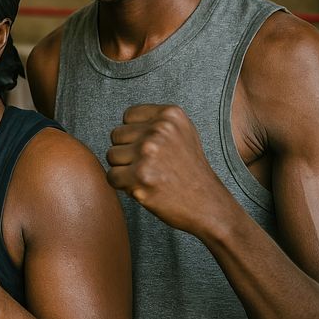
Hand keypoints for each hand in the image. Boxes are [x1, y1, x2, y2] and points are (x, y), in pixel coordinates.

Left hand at [106, 104, 232, 234]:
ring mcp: (149, 152)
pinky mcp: (140, 176)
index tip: (151, 148)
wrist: (207, 203)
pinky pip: (111, 176)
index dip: (135, 134)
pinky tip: (143, 187)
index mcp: (170, 115)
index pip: (128, 116)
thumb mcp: (182, 132)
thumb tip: (124, 122)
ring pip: (112, 155)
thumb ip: (155, 122)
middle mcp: (159, 130)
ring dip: (124, 169)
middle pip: (117, 135)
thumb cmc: (190, 170)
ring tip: (148, 175)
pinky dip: (122, 185)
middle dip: (128, 151)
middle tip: (150, 165)